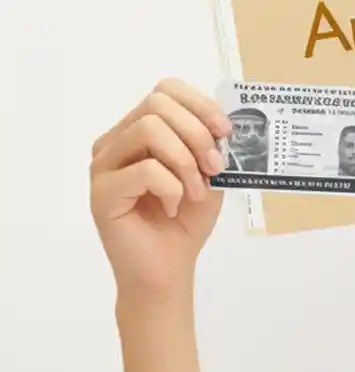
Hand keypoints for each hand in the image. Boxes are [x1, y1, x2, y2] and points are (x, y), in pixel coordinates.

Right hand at [90, 78, 231, 299]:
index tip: (226, 132)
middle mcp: (115, 143)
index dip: (200, 104)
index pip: (164, 91)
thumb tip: (225, 124)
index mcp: (138, 132)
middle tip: (215, 168)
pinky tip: (173, 207)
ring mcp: (104, 166)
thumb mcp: (209, 177)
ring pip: (148, 130)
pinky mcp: (102, 192)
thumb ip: (212, 148)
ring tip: (195, 192)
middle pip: (156, 105)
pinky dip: (172, 188)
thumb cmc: (184, 224)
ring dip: (185, 161)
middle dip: (196, 133)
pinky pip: (146, 170)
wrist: (167, 270)